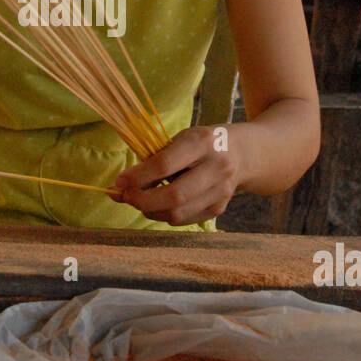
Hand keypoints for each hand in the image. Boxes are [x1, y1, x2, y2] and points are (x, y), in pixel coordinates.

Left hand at [108, 126, 244, 225]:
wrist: (242, 153)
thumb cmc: (201, 144)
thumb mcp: (180, 140)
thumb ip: (151, 160)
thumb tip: (117, 187)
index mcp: (203, 143)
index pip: (165, 165)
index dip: (138, 177)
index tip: (119, 182)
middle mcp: (216, 168)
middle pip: (174, 196)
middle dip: (142, 200)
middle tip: (126, 196)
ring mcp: (221, 191)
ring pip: (177, 213)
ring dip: (151, 211)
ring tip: (140, 201)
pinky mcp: (219, 208)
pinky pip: (184, 220)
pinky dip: (164, 216)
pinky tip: (157, 205)